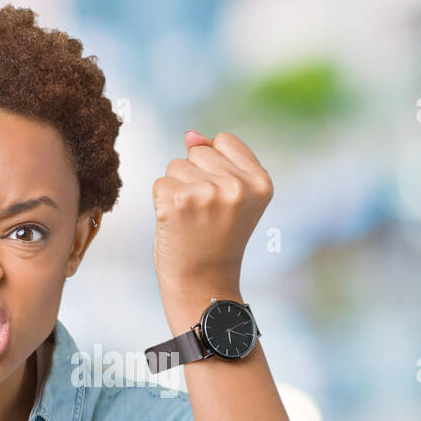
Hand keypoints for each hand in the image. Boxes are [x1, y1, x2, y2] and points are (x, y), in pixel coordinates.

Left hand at [151, 129, 273, 300]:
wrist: (203, 286)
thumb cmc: (215, 240)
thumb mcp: (232, 197)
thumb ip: (217, 160)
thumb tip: (190, 134)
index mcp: (260, 182)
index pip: (224, 141)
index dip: (215, 169)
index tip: (221, 202)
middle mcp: (238, 186)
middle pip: (197, 152)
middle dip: (195, 178)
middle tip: (204, 216)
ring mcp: (208, 193)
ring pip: (175, 166)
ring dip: (177, 191)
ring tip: (191, 221)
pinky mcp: (179, 201)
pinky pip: (160, 184)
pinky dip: (162, 204)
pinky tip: (175, 226)